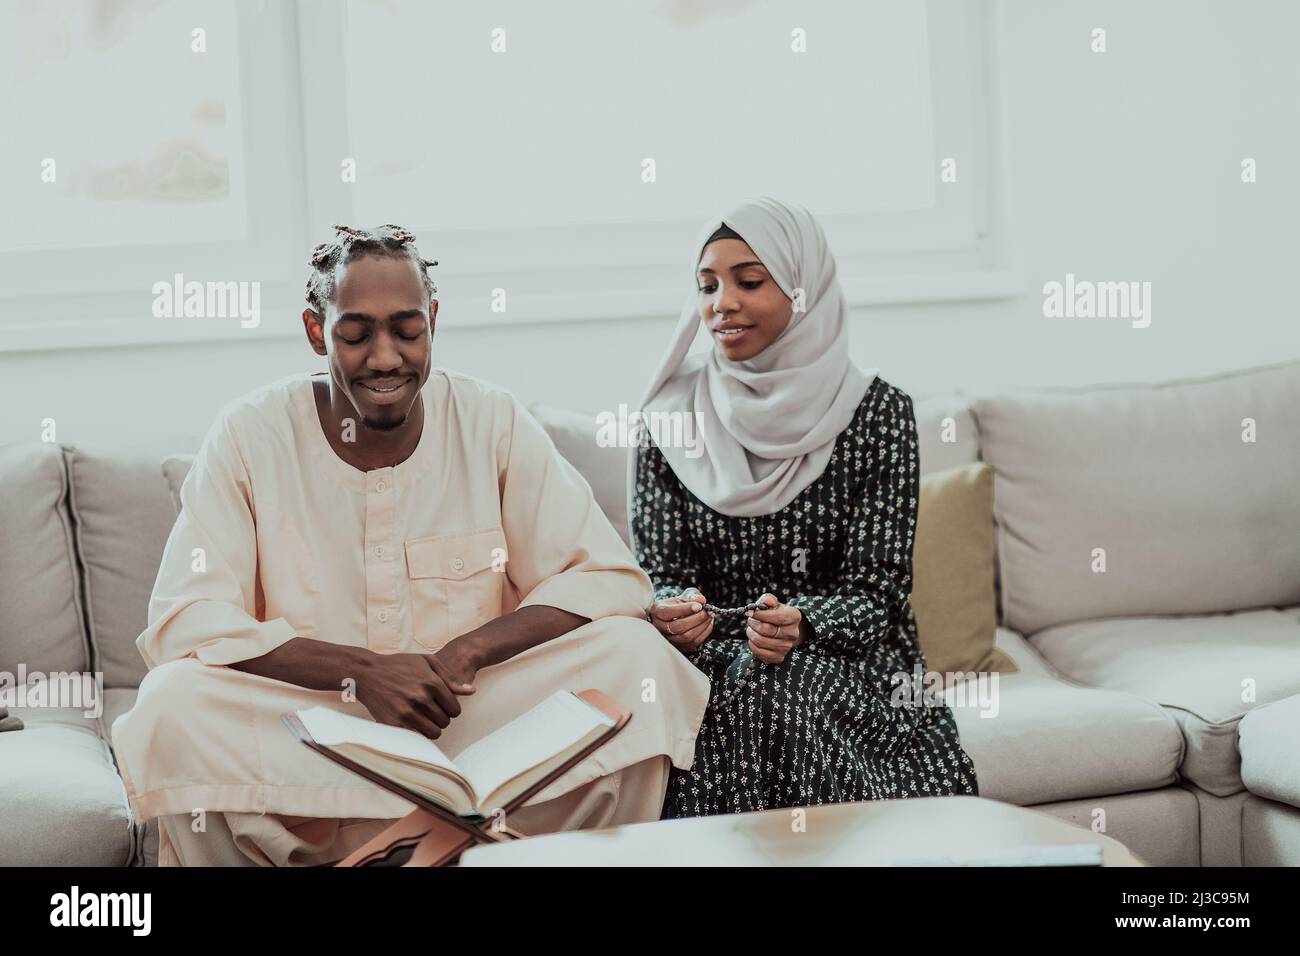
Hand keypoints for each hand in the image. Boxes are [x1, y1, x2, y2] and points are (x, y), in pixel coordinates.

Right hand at [353, 640, 477, 739]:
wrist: (367, 673)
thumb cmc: (399, 665)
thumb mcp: (427, 662)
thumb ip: (450, 677)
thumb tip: (472, 691)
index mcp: (431, 682)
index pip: (455, 709)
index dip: (451, 709)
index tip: (443, 705)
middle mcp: (420, 697)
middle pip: (446, 722)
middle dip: (442, 717)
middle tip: (431, 710)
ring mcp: (407, 712)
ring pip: (434, 732)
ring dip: (432, 727)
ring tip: (424, 717)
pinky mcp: (394, 723)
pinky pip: (418, 737)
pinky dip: (419, 733)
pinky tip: (414, 722)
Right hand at [648, 587, 714, 651]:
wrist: (676, 616)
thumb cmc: (679, 605)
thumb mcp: (684, 596)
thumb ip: (692, 595)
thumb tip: (701, 600)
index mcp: (657, 611)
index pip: (668, 612)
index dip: (685, 609)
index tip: (699, 605)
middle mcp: (660, 627)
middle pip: (678, 627)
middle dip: (697, 618)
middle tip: (707, 611)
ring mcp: (669, 639)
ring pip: (686, 637)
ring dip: (702, 626)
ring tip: (709, 616)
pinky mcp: (680, 647)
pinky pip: (694, 643)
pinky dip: (704, 632)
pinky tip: (707, 623)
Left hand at [745, 593, 803, 664]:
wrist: (781, 630)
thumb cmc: (774, 614)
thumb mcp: (772, 604)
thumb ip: (768, 600)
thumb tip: (766, 601)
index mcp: (794, 617)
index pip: (777, 617)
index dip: (760, 614)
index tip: (749, 612)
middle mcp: (793, 633)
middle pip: (766, 629)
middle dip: (753, 623)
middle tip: (750, 620)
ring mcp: (786, 647)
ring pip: (760, 641)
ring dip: (751, 634)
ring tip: (752, 629)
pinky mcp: (778, 657)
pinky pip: (759, 652)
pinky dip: (752, 645)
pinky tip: (754, 639)